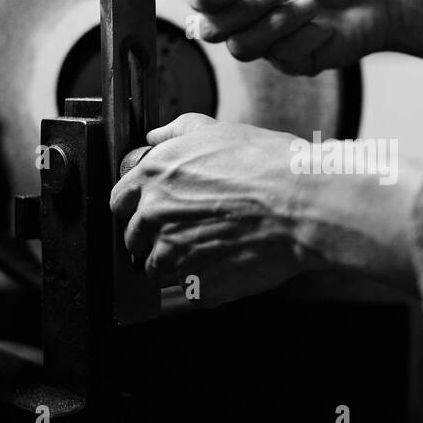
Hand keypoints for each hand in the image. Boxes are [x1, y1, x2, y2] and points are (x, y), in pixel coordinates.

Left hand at [109, 113, 318, 305]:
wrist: (303, 205)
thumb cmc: (269, 167)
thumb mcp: (218, 131)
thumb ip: (178, 132)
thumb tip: (156, 135)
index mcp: (152, 178)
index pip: (119, 203)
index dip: (137, 208)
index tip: (156, 211)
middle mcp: (154, 218)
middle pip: (135, 239)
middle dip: (156, 237)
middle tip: (192, 230)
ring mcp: (173, 256)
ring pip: (158, 270)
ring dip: (179, 263)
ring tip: (214, 248)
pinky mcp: (197, 287)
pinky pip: (190, 292)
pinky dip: (204, 283)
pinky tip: (229, 263)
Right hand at [189, 0, 402, 74]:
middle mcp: (249, 16)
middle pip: (212, 28)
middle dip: (241, 9)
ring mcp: (269, 42)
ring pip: (242, 48)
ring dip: (275, 23)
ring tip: (310, 2)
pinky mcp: (293, 62)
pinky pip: (281, 57)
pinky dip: (305, 35)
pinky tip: (325, 24)